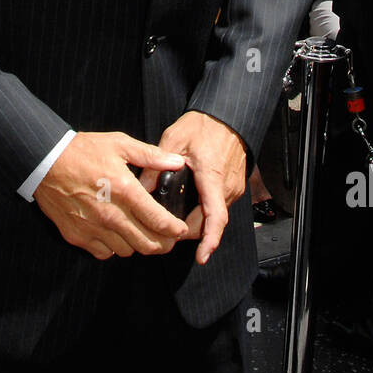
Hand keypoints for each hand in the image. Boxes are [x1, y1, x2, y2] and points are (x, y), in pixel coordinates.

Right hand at [34, 131, 188, 260]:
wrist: (44, 161)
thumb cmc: (83, 150)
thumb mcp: (119, 144)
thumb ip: (151, 156)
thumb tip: (177, 163)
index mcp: (124, 190)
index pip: (158, 221)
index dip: (175, 230)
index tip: (180, 230)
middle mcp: (110, 214)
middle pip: (147, 243)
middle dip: (163, 244)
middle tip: (168, 239)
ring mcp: (92, 228)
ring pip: (127, 251)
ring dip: (137, 244)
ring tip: (139, 232)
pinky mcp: (77, 236)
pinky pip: (104, 253)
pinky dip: (114, 247)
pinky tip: (115, 233)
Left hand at [139, 111, 245, 265]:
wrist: (227, 115)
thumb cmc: (203, 124)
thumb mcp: (174, 138)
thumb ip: (156, 164)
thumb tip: (140, 188)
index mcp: (213, 176)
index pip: (215, 217)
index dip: (209, 240)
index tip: (201, 257)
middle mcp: (227, 187)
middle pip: (209, 222)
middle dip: (189, 232)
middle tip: (165, 233)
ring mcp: (233, 187)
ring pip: (214, 216)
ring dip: (196, 222)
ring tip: (172, 222)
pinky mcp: (233, 186)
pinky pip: (218, 206)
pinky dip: (203, 213)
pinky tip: (186, 209)